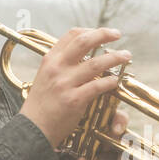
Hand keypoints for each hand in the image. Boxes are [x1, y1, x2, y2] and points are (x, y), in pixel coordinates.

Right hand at [19, 25, 131, 147]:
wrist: (32, 128)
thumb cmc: (41, 105)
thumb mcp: (44, 77)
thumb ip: (60, 65)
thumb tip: (80, 56)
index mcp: (50, 60)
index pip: (71, 35)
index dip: (90, 30)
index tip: (103, 32)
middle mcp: (56, 68)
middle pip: (84, 42)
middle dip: (104, 34)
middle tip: (118, 34)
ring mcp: (65, 84)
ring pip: (95, 63)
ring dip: (114, 57)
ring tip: (126, 55)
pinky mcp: (73, 100)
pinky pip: (97, 86)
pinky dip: (110, 81)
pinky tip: (116, 80)